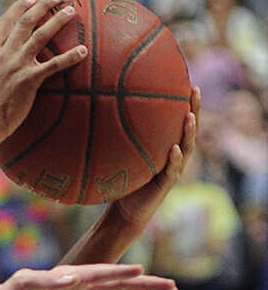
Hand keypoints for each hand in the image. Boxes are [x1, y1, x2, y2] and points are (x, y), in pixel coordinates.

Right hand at [0, 0, 88, 142]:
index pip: (5, 22)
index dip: (19, 8)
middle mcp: (4, 54)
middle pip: (26, 21)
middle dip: (42, 5)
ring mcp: (18, 65)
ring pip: (41, 35)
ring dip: (57, 20)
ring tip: (71, 11)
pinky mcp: (30, 80)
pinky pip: (54, 65)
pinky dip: (70, 57)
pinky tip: (83, 51)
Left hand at [0, 263, 178, 289]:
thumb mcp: (22, 286)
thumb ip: (45, 282)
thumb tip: (73, 278)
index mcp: (72, 276)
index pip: (101, 274)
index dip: (119, 275)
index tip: (141, 272)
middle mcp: (83, 286)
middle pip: (121, 284)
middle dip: (146, 285)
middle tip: (173, 286)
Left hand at [98, 87, 199, 238]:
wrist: (125, 210)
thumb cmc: (122, 179)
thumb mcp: (119, 154)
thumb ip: (115, 135)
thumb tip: (95, 108)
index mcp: (167, 144)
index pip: (179, 118)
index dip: (184, 100)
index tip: (186, 79)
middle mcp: (175, 154)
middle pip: (189, 128)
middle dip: (194, 109)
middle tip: (194, 90)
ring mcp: (174, 169)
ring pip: (187, 147)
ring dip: (189, 131)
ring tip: (190, 116)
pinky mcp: (167, 185)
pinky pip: (173, 170)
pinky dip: (175, 159)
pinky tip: (174, 149)